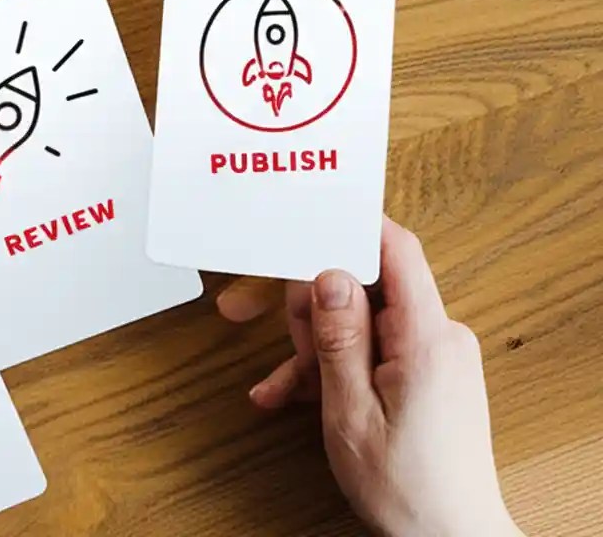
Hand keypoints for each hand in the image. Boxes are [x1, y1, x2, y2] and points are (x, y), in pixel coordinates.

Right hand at [222, 217, 522, 536]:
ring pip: (359, 321)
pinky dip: (332, 367)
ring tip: (282, 385)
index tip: (302, 222)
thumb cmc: (406, 488)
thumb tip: (327, 276)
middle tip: (272, 333)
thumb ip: (339, 338)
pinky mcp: (425, 372)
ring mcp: (432, 354)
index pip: (395, 249)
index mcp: (426, 338)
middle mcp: (438, 337)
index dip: (348, 227)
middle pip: (366, 285)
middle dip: (312, 305)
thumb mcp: (350, 412)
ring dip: (314, 347)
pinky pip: (370, 349)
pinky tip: (293, 395)